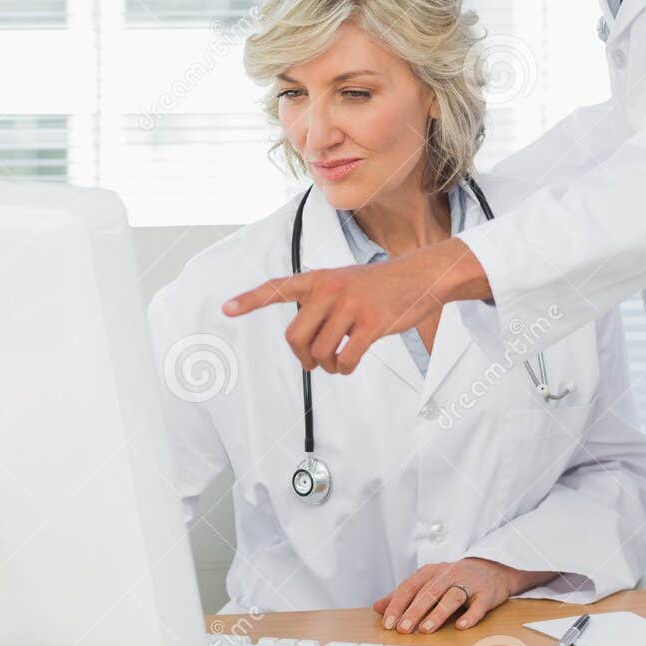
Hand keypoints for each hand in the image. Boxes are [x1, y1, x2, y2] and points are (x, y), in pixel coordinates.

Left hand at [222, 236, 490, 373]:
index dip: (250, 300)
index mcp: (318, 279)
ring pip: (320, 352)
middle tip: (314, 361)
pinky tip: (350, 362)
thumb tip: (303, 341)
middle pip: (295, 337)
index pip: (277, 288)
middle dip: (303, 356)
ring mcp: (350, 306)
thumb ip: (318, 302)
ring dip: (327, 365)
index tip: (227, 309)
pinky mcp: (371, 324)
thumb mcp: (342, 281)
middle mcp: (329, 290)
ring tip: (337, 361)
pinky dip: (345, 368)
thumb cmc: (376, 285)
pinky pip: (346, 359)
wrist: (418, 277)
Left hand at [373, 557, 557, 633]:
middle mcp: (448, 574)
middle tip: (403, 629)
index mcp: (431, 571)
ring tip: (425, 629)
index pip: (410, 587)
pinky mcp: (486, 592)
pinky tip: (461, 626)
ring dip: (437, 613)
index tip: (388, 622)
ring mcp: (468, 582)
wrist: (492, 570)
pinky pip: (478, 604)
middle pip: (429, 592)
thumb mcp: (428, 582)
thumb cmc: (455, 579)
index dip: (398, 604)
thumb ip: (404, 595)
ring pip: (451, 596)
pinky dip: (470, 615)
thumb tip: (378, 607)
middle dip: (414, 611)